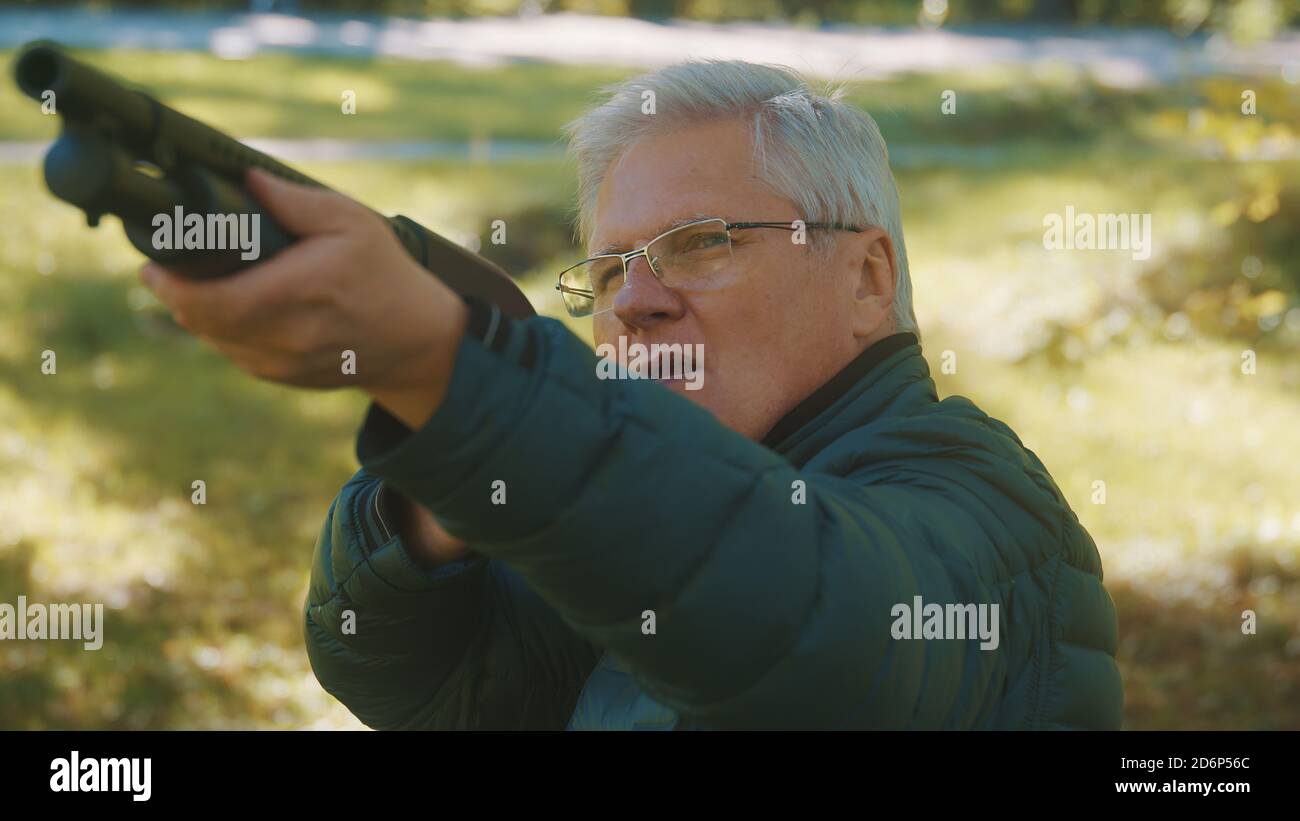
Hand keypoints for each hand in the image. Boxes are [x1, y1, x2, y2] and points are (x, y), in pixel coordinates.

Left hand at [140, 168, 467, 429]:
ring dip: (199, 315)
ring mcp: (284, 364)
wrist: (417, 340)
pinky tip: (232, 309)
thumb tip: (248, 181)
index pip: (211, 302)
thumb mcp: (351, 222)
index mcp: (297, 293)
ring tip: (197, 286)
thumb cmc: (385, 275)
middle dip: (176, 296)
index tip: (150, 266)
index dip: (170, 287)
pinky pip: (235, 354)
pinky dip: (224, 331)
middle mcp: (286, 336)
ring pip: (214, 341)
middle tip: (164, 271)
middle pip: (202, 323)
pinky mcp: (285, 378)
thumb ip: (296, 202)